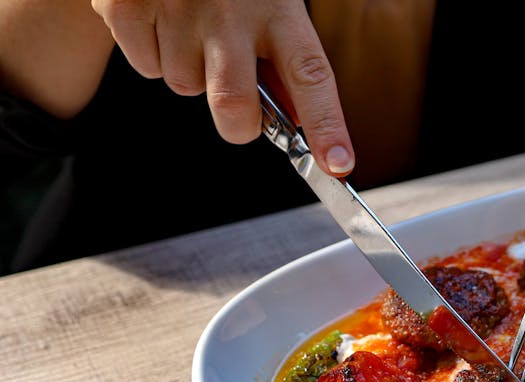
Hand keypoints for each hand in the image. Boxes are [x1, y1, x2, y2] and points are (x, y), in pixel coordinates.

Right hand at [90, 0, 354, 175]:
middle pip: (232, 105)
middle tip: (243, 110)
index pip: (311, 76)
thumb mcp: (271, 4)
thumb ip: (284, 58)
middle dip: (238, 125)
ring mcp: (178, 7)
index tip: (337, 164)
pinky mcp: (128, 6)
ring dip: (192, 73)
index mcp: (278, 8)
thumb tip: (293, 123)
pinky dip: (153, 53)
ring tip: (196, 30)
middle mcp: (231, 10)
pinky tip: (164, 20)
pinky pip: (145, 65)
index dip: (327, 126)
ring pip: (184, 86)